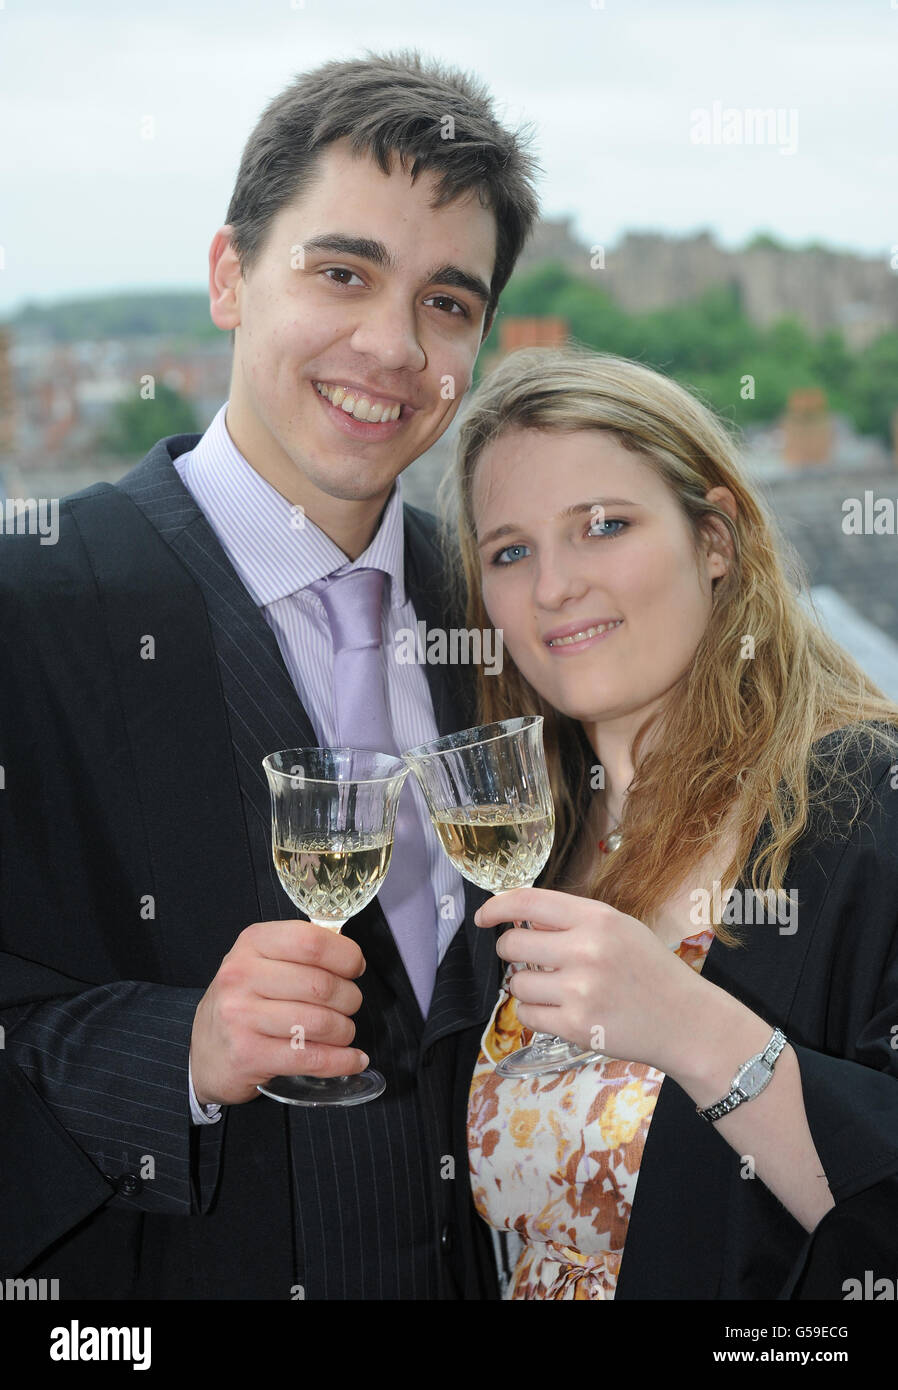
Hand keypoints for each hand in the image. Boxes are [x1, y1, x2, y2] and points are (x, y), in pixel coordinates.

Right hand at [190, 920, 368, 1105]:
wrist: (205, 1052)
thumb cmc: (244, 1002)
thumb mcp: (262, 962)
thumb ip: (301, 953)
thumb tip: (351, 958)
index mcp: (252, 943)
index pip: (311, 941)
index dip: (345, 956)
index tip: (355, 968)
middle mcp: (241, 975)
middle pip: (321, 985)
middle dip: (350, 998)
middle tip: (349, 1005)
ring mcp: (241, 1016)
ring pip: (320, 1022)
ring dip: (345, 1031)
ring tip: (343, 1033)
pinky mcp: (247, 1055)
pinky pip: (311, 1057)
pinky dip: (341, 1061)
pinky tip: (352, 1059)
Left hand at [474, 888, 708, 1072]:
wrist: (686, 1020)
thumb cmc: (649, 970)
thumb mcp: (619, 928)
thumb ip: (572, 920)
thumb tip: (520, 918)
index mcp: (596, 918)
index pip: (528, 902)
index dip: (496, 907)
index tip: (483, 916)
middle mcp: (586, 950)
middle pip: (511, 945)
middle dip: (512, 952)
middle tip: (531, 961)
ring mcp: (580, 990)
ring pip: (516, 984)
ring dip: (527, 987)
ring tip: (558, 990)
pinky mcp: (576, 1026)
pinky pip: (527, 1016)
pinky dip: (535, 1014)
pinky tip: (561, 1011)